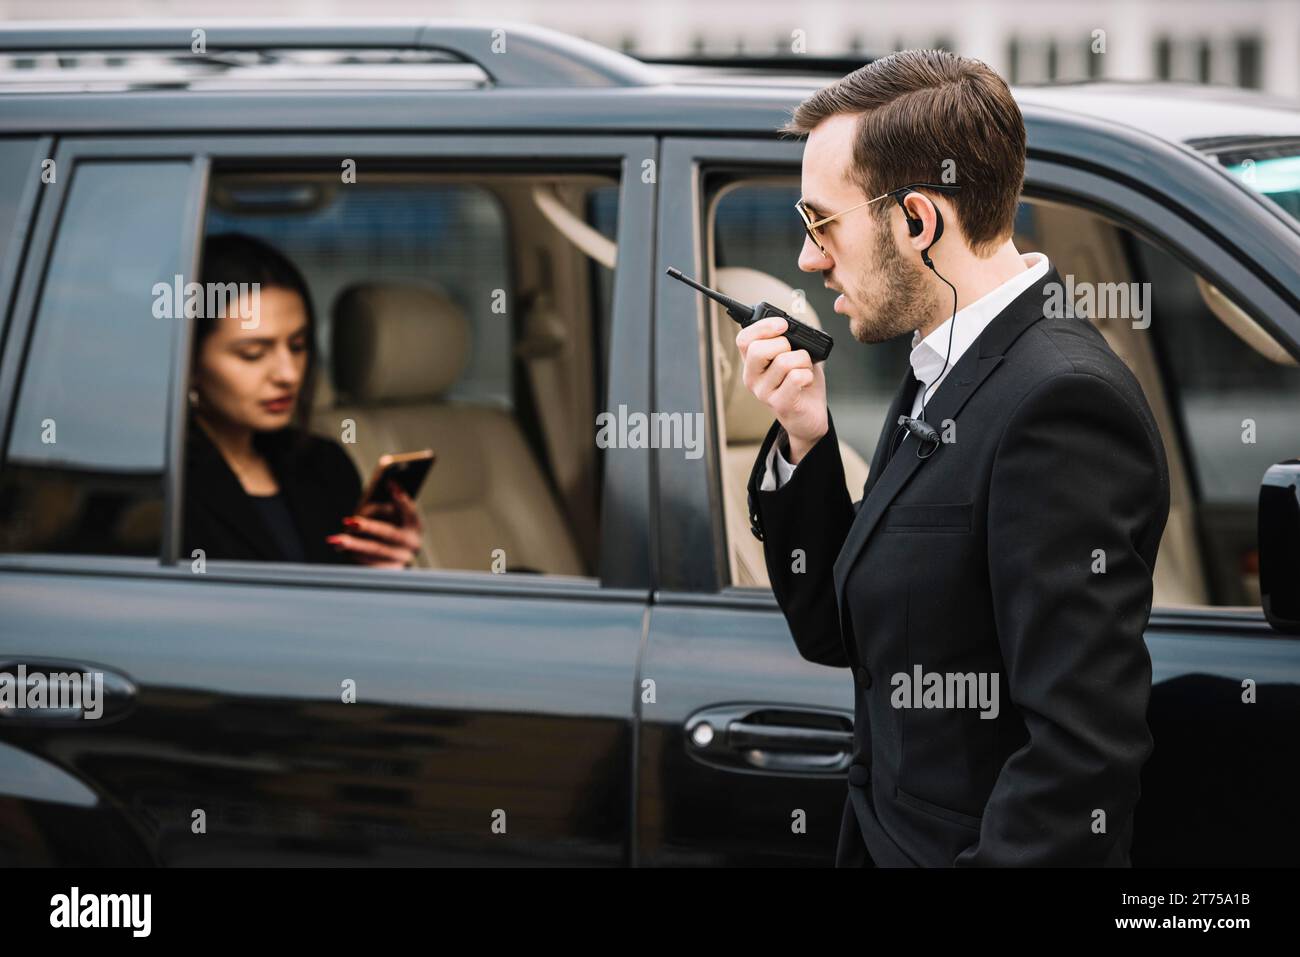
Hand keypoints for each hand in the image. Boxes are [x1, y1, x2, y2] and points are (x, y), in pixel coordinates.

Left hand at [327, 480, 423, 568]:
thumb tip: (389, 477)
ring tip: (336, 539)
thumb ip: (390, 498)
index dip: (401, 498)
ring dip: (355, 544)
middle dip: (368, 527)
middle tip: (350, 522)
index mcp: (415, 525)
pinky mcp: (391, 572)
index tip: (390, 484)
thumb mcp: (391, 514)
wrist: (395, 556)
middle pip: (388, 533)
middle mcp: (412, 543)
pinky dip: (356, 556)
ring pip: (377, 550)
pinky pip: (371, 565)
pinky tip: (342, 548)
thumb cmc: (390, 528)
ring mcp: (402, 559)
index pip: (410, 510)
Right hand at [736, 315, 826, 462]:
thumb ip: (788, 341)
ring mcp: (763, 392)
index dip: (763, 327)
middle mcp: (752, 378)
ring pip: (783, 361)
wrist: (809, 416)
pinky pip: (796, 377)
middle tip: (794, 353)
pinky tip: (806, 381)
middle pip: (757, 349)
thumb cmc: (801, 384)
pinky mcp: (779, 404)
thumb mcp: (792, 356)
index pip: (744, 339)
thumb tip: (791, 326)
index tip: (782, 325)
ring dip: (803, 360)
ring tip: (804, 369)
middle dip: (784, 344)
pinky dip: (808, 375)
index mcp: (752, 363)